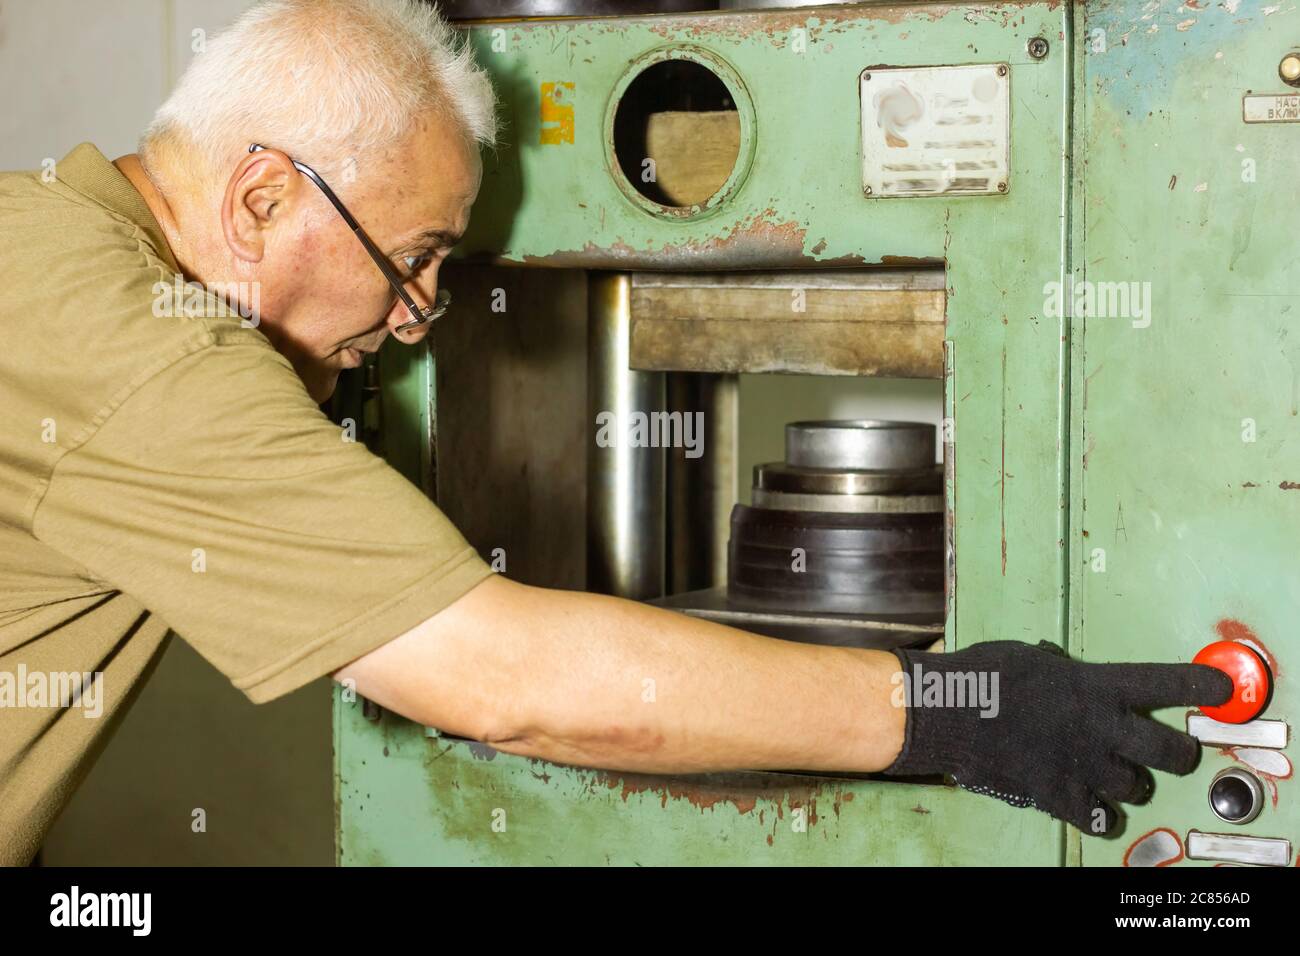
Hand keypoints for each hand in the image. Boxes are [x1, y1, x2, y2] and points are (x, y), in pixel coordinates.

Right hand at [882, 640, 1233, 834]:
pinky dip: (1100, 815)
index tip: (1224, 691)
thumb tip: (1071, 677)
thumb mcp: (1032, 658)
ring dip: (1131, 782)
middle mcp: (1100, 727)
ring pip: (1136, 786)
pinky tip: (1091, 805)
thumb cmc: (983, 674)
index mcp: (1096, 685)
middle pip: (1170, 751)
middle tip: (1172, 750)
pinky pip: (1099, 818)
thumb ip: (1066, 673)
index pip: (1166, 682)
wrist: (948, 711)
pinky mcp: (1059, 793)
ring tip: (1115, 775)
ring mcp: (1082, 764)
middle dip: (1178, 752)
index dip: (1202, 686)